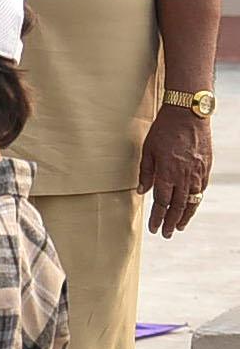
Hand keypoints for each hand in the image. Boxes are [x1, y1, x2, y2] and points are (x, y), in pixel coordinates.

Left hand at [140, 104, 211, 237]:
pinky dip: (196, 201)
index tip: (153, 228)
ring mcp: (197, 172)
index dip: (157, 217)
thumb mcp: (147, 150)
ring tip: (179, 227)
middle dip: (171, 222)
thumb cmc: (164, 130)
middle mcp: (184, 176)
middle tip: (166, 234)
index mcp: (167, 173)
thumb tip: (142, 192)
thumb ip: (145, 172)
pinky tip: (191, 206)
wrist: (188, 114)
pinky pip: (201, 189)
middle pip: (178, 206)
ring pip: (192, 200)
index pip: (162, 203)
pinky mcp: (206, 167)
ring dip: (186, 216)